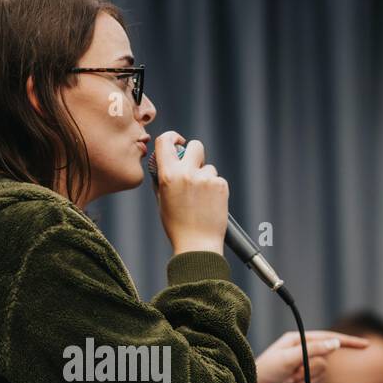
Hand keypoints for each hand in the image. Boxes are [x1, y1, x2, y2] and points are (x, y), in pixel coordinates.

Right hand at [152, 130, 228, 255]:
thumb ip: (162, 178)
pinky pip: (217, 179)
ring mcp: (206, 178)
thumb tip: (164, 163)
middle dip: (195, 154)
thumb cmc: (177, 226)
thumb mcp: (162, 200)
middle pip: (195, 145)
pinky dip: (214, 188)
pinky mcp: (220, 185)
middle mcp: (187, 173)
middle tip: (194, 168)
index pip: (165, 141)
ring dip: (205, 177)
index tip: (178, 142)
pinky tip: (209, 204)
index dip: (172, 137)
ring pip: (208, 166)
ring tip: (200, 199)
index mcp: (168, 176)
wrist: (197, 245)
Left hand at [255, 330, 370, 382]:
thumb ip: (313, 350)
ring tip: (288, 382)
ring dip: (306, 382)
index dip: (347, 342)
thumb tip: (335, 343)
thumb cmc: (264, 373)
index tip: (366, 345)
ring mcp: (297, 364)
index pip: (328, 338)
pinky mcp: (295, 378)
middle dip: (312, 372)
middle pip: (324, 360)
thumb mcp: (289, 360)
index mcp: (296, 339)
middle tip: (293, 375)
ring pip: (318, 374)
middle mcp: (297, 349)